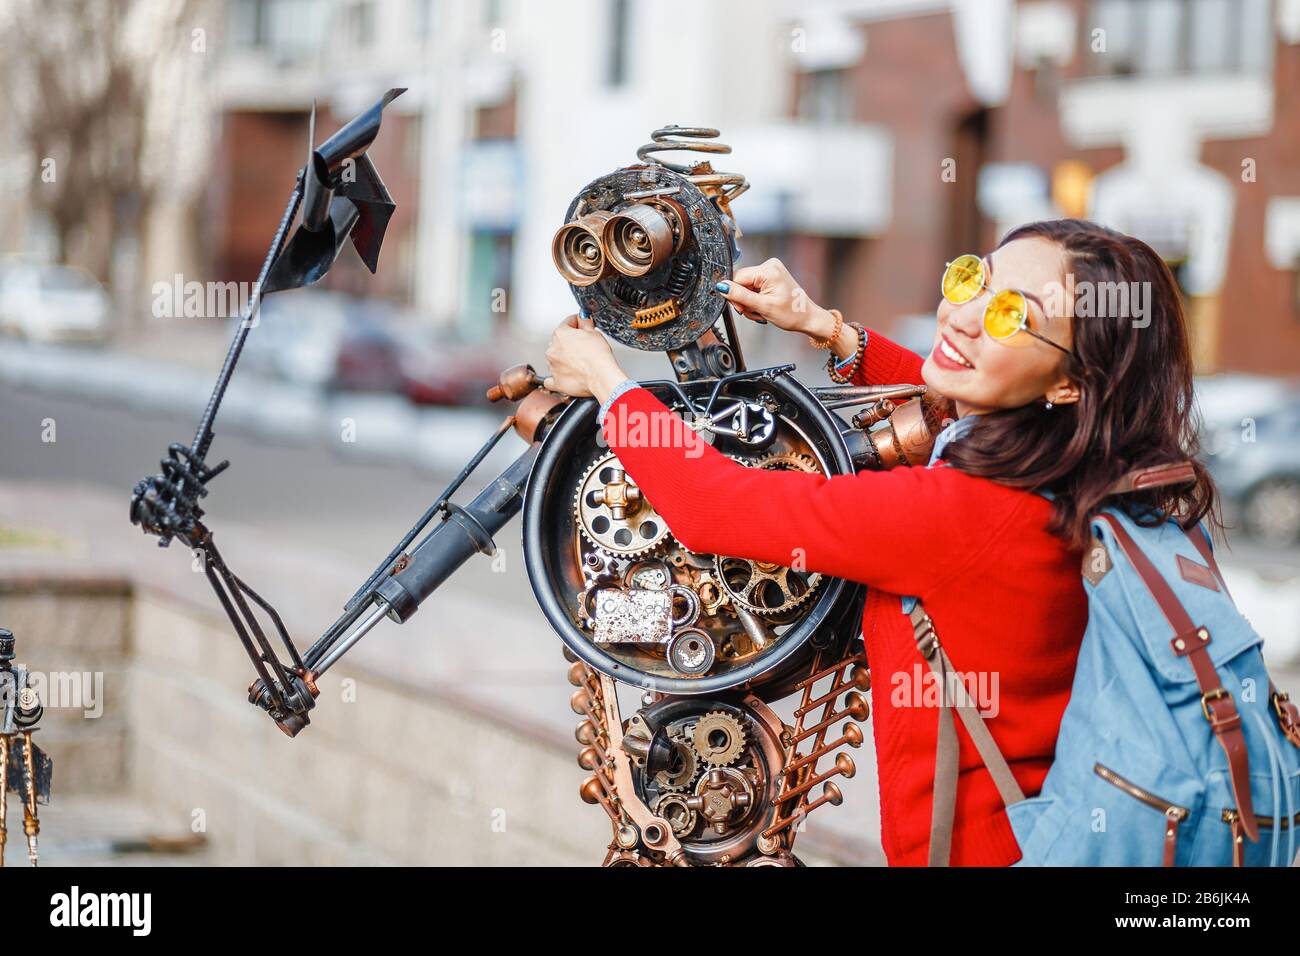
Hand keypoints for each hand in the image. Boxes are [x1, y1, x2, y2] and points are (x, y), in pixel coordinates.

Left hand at [544, 314, 627, 398]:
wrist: (601, 376)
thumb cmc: (598, 356)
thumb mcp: (594, 332)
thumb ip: (585, 323)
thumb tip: (583, 318)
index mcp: (560, 334)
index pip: (567, 323)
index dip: (577, 322)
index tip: (582, 324)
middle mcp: (552, 349)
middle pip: (559, 341)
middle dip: (570, 341)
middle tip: (584, 345)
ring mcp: (553, 366)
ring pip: (555, 358)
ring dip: (564, 358)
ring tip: (580, 362)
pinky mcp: (556, 381)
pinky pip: (551, 380)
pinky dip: (557, 377)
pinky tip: (564, 375)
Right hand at [716, 257, 831, 335]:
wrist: (807, 317)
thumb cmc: (792, 313)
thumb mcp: (762, 306)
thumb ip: (740, 295)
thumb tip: (722, 286)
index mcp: (768, 270)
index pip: (737, 278)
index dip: (735, 295)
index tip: (742, 308)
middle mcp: (769, 265)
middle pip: (741, 282)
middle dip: (744, 300)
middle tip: (754, 311)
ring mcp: (771, 270)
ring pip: (746, 286)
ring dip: (749, 301)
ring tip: (761, 310)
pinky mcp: (771, 276)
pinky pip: (754, 286)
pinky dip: (755, 298)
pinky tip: (763, 305)